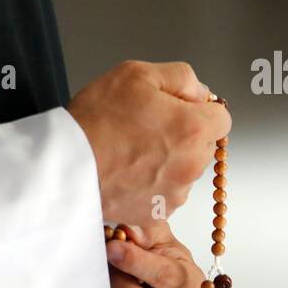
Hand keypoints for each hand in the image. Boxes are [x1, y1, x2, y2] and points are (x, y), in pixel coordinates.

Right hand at [66, 60, 229, 223]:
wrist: (65, 166)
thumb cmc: (97, 119)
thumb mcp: (137, 73)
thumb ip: (181, 77)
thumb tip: (199, 93)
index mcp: (193, 129)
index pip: (221, 118)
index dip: (198, 109)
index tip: (174, 108)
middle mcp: (191, 166)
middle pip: (203, 145)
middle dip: (184, 134)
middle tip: (146, 126)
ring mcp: (175, 193)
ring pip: (184, 170)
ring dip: (168, 160)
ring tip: (131, 149)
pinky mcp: (156, 213)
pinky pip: (165, 193)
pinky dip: (152, 183)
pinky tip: (127, 170)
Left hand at [105, 220, 204, 287]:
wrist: (159, 284)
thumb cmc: (161, 258)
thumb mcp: (160, 236)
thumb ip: (146, 230)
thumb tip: (128, 233)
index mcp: (189, 286)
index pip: (167, 277)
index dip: (136, 261)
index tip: (111, 246)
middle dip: (118, 284)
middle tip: (103, 266)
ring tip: (98, 285)